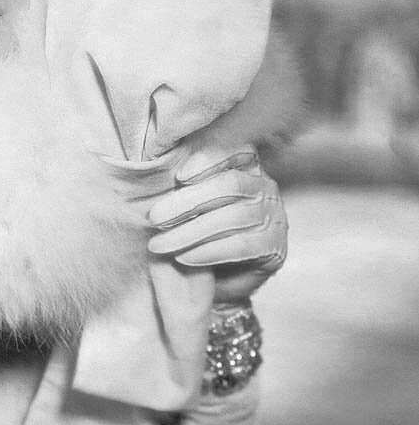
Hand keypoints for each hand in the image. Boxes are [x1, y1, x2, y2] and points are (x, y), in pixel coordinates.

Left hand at [146, 147, 286, 302]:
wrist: (230, 274)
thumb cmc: (206, 229)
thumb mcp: (196, 203)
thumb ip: (184, 187)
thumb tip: (150, 181)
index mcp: (247, 167)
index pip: (237, 151)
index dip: (209, 160)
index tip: (179, 176)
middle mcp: (264, 187)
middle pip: (230, 185)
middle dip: (187, 201)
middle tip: (155, 218)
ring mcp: (273, 216)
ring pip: (233, 217)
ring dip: (190, 232)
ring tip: (160, 244)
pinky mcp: (274, 246)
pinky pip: (241, 246)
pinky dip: (209, 252)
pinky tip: (184, 258)